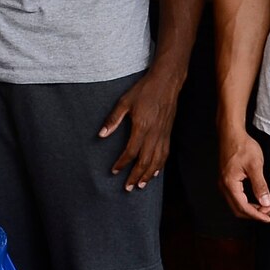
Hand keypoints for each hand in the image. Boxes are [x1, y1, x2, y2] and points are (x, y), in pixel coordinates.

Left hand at [98, 71, 180, 190]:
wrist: (166, 82)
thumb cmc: (144, 90)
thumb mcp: (124, 102)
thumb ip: (113, 119)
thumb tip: (101, 134)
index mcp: (142, 127)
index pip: (131, 151)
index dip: (122, 163)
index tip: (114, 171)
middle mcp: (154, 133)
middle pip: (145, 161)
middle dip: (135, 176)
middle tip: (127, 188)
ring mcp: (163, 134)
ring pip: (157, 160)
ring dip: (148, 175)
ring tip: (140, 185)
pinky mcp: (168, 132)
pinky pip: (165, 153)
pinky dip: (160, 165)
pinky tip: (155, 172)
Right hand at [220, 125, 269, 221]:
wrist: (231, 134)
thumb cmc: (242, 146)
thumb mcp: (255, 165)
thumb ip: (260, 185)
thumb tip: (266, 202)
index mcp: (230, 184)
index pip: (243, 207)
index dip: (256, 215)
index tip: (268, 218)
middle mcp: (224, 186)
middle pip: (237, 209)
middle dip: (254, 213)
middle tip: (269, 212)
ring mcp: (223, 183)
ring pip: (236, 204)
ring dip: (250, 208)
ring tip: (265, 206)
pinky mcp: (226, 180)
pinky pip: (235, 197)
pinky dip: (246, 202)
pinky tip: (256, 198)